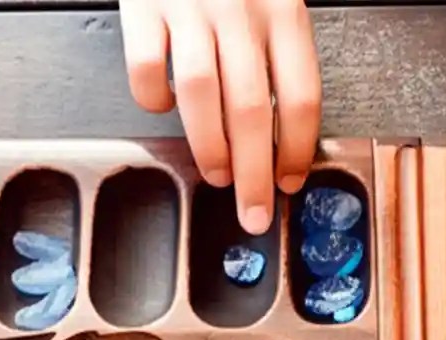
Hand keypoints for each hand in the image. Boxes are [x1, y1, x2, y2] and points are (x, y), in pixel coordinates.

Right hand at [120, 0, 321, 234]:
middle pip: (252, 110)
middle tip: (255, 213)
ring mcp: (189, 7)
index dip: (299, 149)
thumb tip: (283, 129)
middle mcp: (241, 10)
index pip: (301, 96)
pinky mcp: (143, 5)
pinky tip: (160, 109)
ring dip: (209, 148)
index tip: (293, 182)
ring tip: (215, 176)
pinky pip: (147, 68)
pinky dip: (152, 99)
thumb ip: (278, 48)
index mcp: (284, 10)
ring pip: (202, 97)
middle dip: (255, 174)